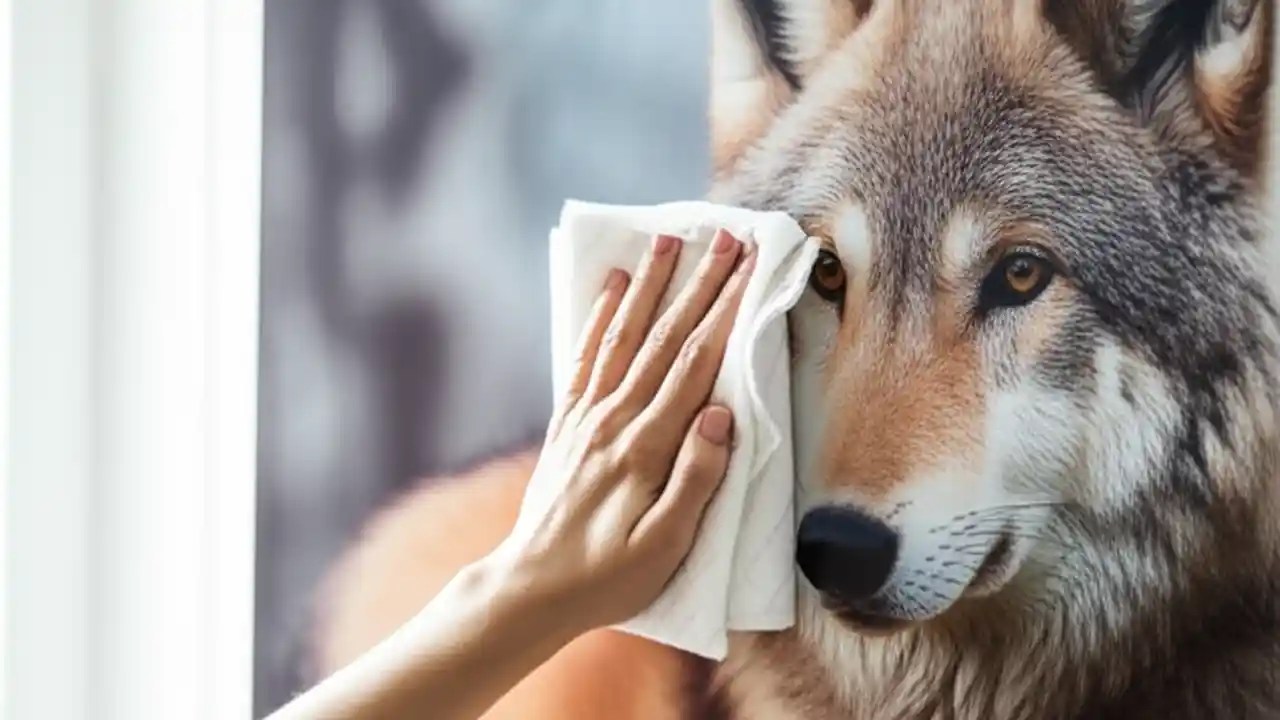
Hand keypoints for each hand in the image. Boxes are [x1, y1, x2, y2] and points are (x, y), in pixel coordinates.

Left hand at [496, 229, 754, 631]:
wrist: (531, 587)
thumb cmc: (608, 576)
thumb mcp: (666, 546)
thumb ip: (697, 479)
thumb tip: (724, 416)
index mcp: (646, 447)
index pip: (696, 365)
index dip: (727, 312)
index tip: (751, 268)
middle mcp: (614, 419)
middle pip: (666, 338)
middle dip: (700, 284)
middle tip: (726, 236)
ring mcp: (586, 416)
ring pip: (625, 335)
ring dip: (651, 284)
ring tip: (669, 238)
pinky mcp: (567, 422)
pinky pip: (586, 356)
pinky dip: (600, 316)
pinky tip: (614, 285)